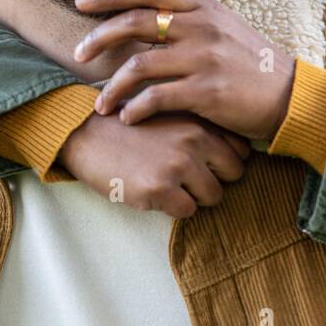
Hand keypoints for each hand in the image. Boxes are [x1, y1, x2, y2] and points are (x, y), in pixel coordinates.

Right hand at [56, 111, 250, 219]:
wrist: (84, 133)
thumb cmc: (127, 126)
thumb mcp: (168, 114)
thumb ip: (199, 127)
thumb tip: (233, 152)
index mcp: (198, 120)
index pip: (241, 148)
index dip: (225, 160)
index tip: (206, 162)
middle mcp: (194, 140)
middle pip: (234, 173)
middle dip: (215, 180)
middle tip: (187, 178)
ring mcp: (178, 164)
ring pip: (214, 196)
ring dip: (194, 196)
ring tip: (168, 184)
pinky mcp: (159, 188)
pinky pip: (187, 211)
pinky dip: (173, 208)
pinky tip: (152, 191)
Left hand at [73, 0, 297, 142]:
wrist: (290, 96)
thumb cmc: (253, 65)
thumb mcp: (225, 29)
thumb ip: (191, 20)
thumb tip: (150, 18)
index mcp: (203, 8)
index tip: (81, 2)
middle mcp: (201, 27)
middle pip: (134, 23)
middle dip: (98, 38)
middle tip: (77, 54)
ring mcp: (203, 58)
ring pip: (139, 66)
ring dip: (112, 87)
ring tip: (101, 104)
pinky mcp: (206, 91)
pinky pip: (156, 98)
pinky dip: (135, 109)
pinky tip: (128, 119)